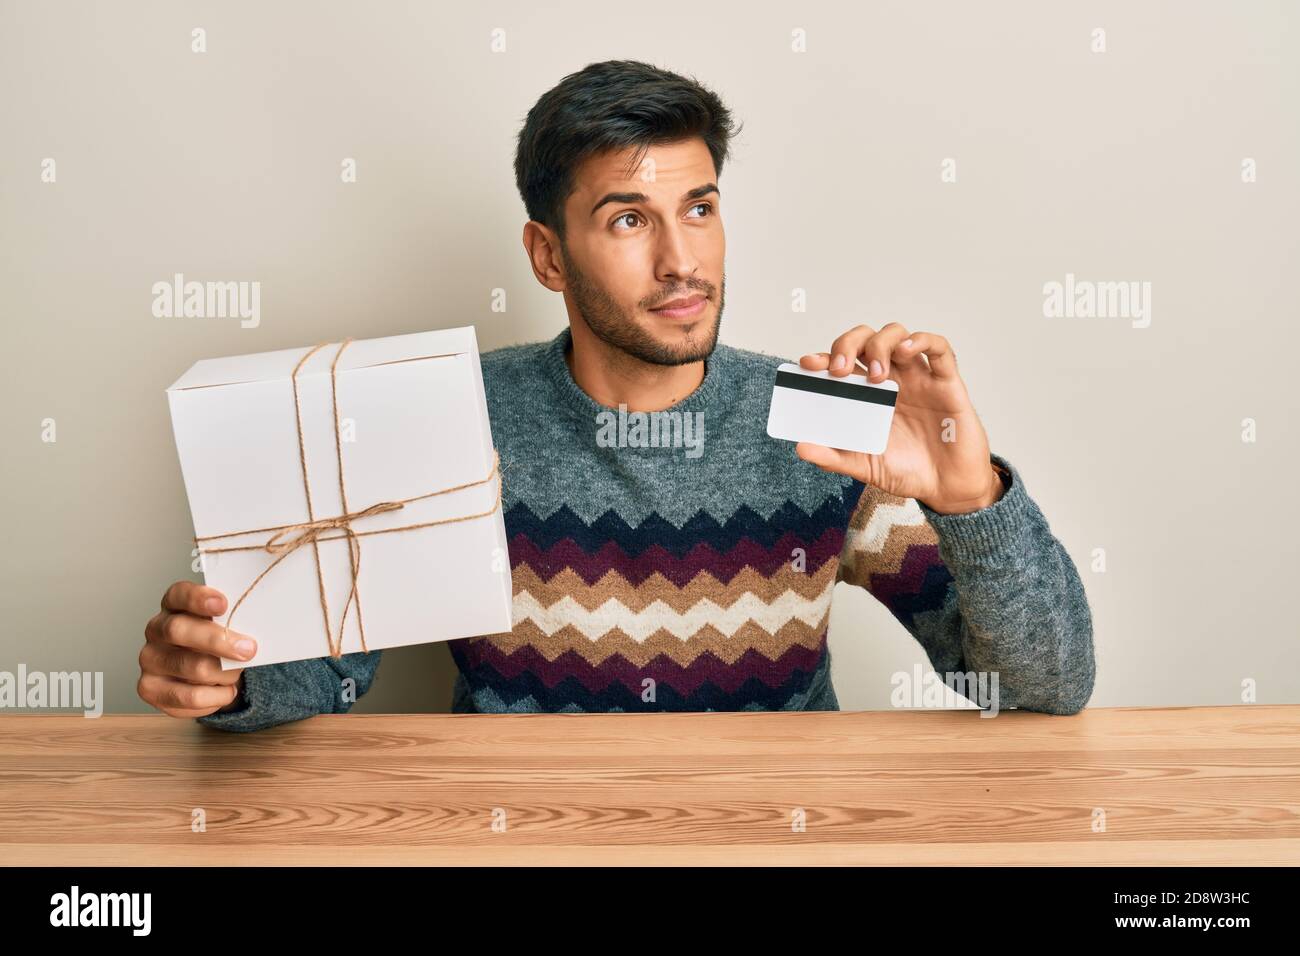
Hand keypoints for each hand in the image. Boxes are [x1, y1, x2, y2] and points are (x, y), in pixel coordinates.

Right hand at [138, 582, 255, 718]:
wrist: (205, 676)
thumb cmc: (215, 644)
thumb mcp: (225, 626)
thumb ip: (232, 624)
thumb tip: (250, 637)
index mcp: (174, 606)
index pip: (178, 594)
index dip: (198, 598)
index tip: (223, 604)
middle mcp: (156, 630)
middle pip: (178, 630)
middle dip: (218, 641)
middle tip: (248, 649)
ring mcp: (150, 660)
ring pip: (191, 667)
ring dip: (224, 673)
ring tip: (236, 673)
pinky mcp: (150, 689)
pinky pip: (190, 697)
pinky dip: (217, 696)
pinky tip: (226, 690)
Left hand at [795, 323, 1002, 513]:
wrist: (947, 488)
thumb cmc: (907, 472)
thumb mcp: (864, 467)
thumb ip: (833, 458)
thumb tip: (801, 448)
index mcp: (867, 395)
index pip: (842, 362)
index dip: (824, 356)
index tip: (807, 364)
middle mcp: (891, 380)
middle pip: (866, 339)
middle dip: (849, 344)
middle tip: (840, 370)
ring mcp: (918, 377)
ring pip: (897, 335)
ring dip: (880, 345)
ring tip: (876, 375)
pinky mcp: (946, 381)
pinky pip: (939, 348)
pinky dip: (921, 341)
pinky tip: (906, 352)